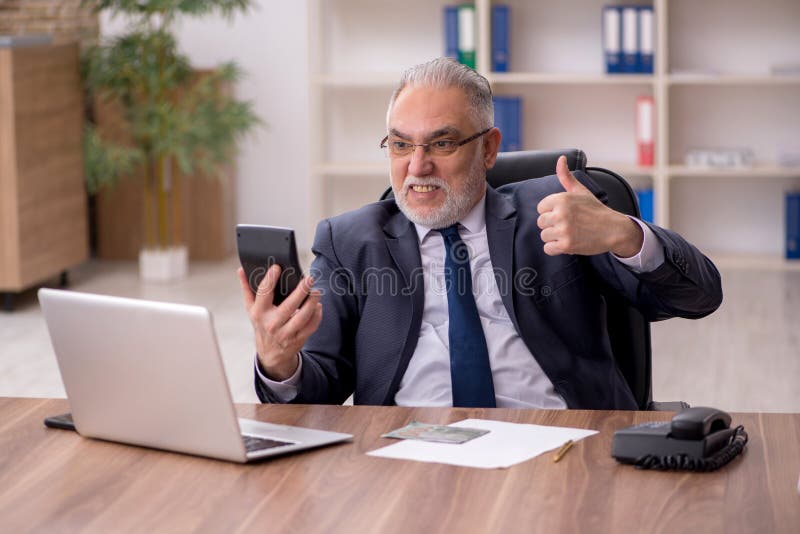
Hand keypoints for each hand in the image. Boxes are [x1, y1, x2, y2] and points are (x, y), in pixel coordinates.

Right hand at [237, 265, 322, 380]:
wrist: (270, 354)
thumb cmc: (261, 325)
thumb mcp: (251, 309)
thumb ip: (247, 289)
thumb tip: (241, 270)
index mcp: (259, 313)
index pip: (263, 293)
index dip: (270, 279)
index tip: (277, 267)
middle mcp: (272, 323)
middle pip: (289, 305)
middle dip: (301, 291)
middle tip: (309, 278)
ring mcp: (286, 333)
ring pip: (303, 317)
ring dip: (312, 303)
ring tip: (316, 291)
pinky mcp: (298, 339)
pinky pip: (311, 326)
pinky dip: (316, 315)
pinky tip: (317, 306)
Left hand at [536, 155, 643, 256]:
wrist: (613, 230)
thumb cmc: (595, 210)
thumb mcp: (580, 191)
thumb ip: (566, 177)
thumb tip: (560, 159)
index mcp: (561, 199)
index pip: (540, 208)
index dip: (551, 212)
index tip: (564, 214)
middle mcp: (561, 213)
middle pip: (541, 222)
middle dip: (552, 225)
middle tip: (568, 225)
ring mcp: (563, 230)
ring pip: (544, 236)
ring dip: (554, 237)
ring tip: (569, 233)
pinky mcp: (566, 245)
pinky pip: (548, 249)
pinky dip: (555, 249)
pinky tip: (567, 243)